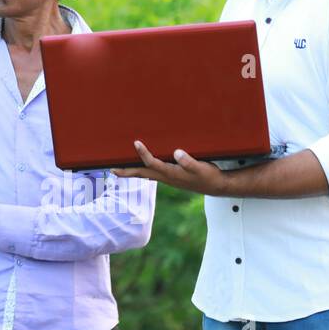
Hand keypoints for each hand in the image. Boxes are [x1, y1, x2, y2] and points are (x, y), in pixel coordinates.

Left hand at [112, 140, 228, 195]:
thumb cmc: (208, 176)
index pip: (152, 163)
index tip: (136, 142)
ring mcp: (168, 178)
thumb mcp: (200, 168)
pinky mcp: (171, 177)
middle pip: (142, 173)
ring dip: (133, 171)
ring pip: (146, 174)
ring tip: (120, 169)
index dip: (143, 153)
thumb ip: (189, 161)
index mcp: (171, 174)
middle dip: (126, 172)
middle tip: (111, 170)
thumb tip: (177, 153)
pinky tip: (141, 168)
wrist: (217, 186)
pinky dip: (144, 170)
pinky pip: (153, 173)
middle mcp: (166, 177)